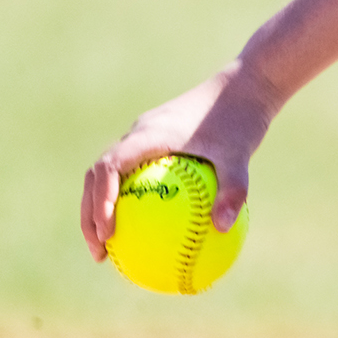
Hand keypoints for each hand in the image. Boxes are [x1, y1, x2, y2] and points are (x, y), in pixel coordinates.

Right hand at [80, 61, 279, 260]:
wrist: (247, 85)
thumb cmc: (242, 117)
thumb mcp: (241, 154)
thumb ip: (233, 188)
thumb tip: (223, 227)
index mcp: (149, 134)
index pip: (109, 167)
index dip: (100, 201)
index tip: (107, 233)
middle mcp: (139, 134)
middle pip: (96, 176)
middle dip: (90, 215)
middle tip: (100, 252)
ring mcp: (144, 136)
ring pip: (108, 174)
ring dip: (101, 208)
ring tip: (113, 248)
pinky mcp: (157, 141)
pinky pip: (133, 173)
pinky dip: (129, 199)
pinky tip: (151, 231)